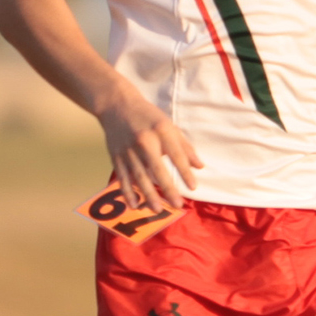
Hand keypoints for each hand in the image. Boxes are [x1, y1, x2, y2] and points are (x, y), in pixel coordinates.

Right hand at [95, 88, 202, 211]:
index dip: (184, 171)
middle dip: (167, 188)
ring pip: (138, 176)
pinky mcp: (116, 156)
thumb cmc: (148, 117)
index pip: (175, 154)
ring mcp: (128, 150)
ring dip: (148, 194)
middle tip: (177, 205)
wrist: (116, 105)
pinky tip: (135, 205)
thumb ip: (184, 146)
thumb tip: (199, 167)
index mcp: (161, 130)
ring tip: (157, 210)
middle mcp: (144, 141)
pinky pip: (123, 178)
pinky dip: (128, 192)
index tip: (193, 187)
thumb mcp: (169, 125)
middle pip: (156, 168)